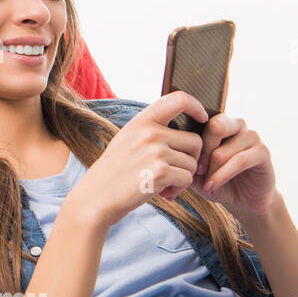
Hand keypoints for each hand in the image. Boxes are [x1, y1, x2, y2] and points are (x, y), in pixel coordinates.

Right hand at [71, 91, 206, 228]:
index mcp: (141, 121)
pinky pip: (187, 179)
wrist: (95, 197)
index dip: (197, 107)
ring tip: (163, 184)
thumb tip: (184, 124)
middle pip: (195, 140)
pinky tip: (163, 192)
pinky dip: (179, 189)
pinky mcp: (160, 172)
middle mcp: (149, 133)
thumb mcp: (127, 140)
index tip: (202, 118)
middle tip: (173, 171)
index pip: (179, 99)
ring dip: (183, 177)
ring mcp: (155, 152)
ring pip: (193, 163)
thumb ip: (151, 129)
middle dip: (191, 159)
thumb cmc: (114, 172)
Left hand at [186, 112, 277, 221]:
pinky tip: (212, 187)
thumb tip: (163, 150)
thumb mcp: (192, 170)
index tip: (181, 159)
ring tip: (204, 183)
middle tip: (195, 170)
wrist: (242, 200)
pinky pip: (239, 160)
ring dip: (211, 169)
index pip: (201, 117)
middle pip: (214, 126)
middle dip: (201, 152)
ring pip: (223, 149)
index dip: (189, 139)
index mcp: (218, 123)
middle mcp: (236, 124)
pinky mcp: (263, 152)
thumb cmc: (214, 180)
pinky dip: (222, 176)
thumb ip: (182, 157)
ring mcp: (251, 136)